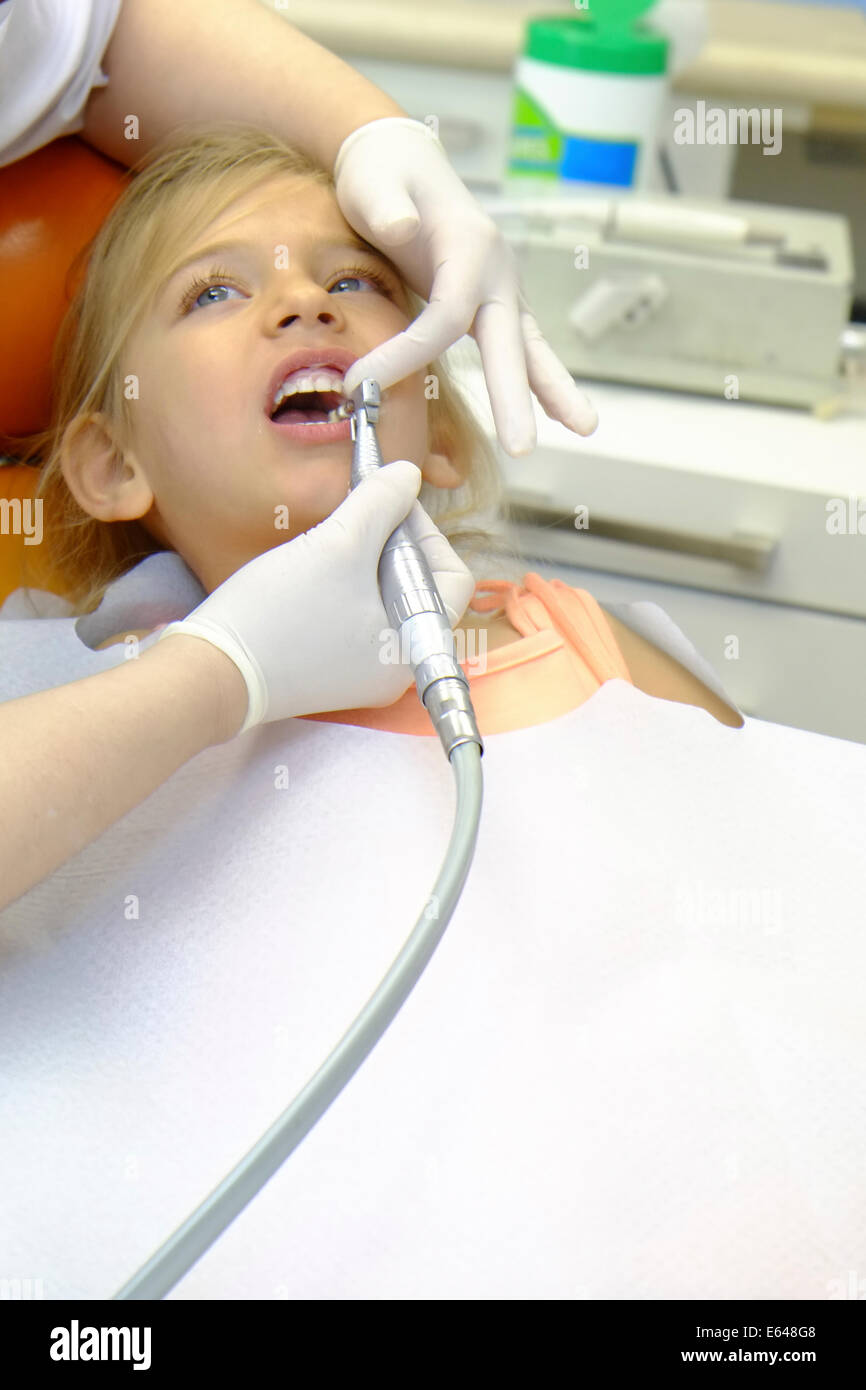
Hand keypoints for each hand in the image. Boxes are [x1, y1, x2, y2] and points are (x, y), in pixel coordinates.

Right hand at [156, 462, 476, 734]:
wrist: (209, 670)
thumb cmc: (278, 613)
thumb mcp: (337, 544)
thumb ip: (381, 502)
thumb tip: (409, 474)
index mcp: (416, 647)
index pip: (453, 577)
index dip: (426, 531)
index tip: (387, 504)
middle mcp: (399, 669)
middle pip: (420, 587)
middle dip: (393, 544)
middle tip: (357, 517)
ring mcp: (364, 674)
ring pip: (386, 600)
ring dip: (367, 562)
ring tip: (331, 542)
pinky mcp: (331, 671)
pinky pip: (358, 619)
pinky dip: (346, 588)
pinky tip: (314, 571)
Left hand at [333, 117, 597, 457]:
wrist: (400, 158)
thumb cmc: (383, 174)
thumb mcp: (375, 183)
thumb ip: (389, 206)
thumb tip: (403, 227)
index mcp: (469, 246)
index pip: (445, 316)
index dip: (407, 354)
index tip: (361, 383)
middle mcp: (496, 271)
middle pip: (508, 343)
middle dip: (515, 397)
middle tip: (521, 446)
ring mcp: (502, 288)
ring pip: (531, 347)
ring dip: (554, 390)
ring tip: (585, 427)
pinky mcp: (494, 303)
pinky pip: (520, 348)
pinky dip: (540, 380)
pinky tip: (560, 413)